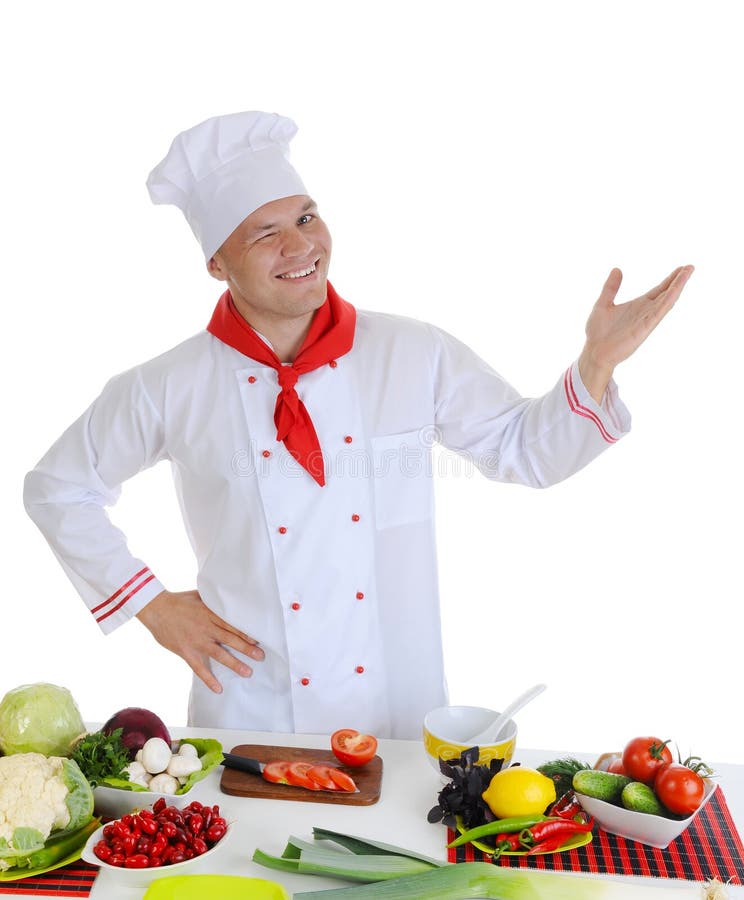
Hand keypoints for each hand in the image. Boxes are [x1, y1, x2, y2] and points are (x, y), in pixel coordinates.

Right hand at [136, 589, 264, 692]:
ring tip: (248, 672)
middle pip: (230, 639)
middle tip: (261, 657)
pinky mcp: (186, 652)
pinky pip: (199, 668)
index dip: (246, 632)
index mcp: (210, 613)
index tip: (259, 639)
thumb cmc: (179, 600)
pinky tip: (218, 689)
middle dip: (247, 649)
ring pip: (219, 654)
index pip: (232, 624)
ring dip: (234, 664)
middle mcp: (206, 628)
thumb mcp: (200, 595)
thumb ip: (214, 600)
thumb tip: (230, 597)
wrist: (156, 608)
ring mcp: (196, 641)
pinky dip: (209, 679)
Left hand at [579, 265, 693, 402]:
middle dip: (679, 281)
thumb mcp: (603, 303)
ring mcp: (646, 320)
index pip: (659, 290)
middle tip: (691, 267)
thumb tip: (617, 269)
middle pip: (666, 293)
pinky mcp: (644, 329)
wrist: (594, 352)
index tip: (682, 268)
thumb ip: (611, 287)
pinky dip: (667, 302)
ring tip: (687, 273)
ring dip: (677, 287)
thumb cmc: (598, 332)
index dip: (670, 279)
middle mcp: (645, 312)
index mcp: (638, 306)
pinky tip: (675, 292)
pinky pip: (658, 313)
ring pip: (666, 301)